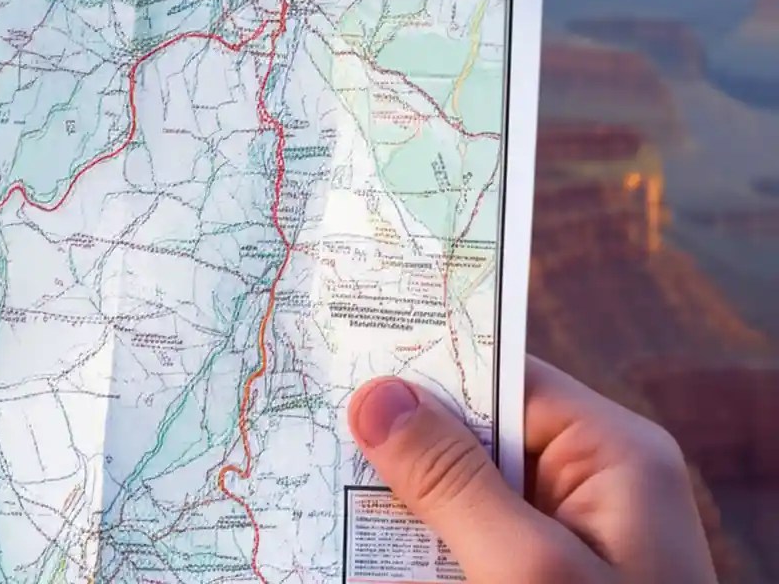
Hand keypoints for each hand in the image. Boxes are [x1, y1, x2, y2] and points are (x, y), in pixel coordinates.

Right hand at [347, 356, 716, 583]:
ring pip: (459, 491)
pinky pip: (466, 540)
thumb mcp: (525, 570)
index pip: (504, 379)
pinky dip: (418, 544)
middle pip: (474, 434)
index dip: (426, 371)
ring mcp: (563, 535)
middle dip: (399, 442)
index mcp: (610, 455)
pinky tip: (363, 544)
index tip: (341, 363)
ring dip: (397, 500)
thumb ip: (450, 481)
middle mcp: (589, 483)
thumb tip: (377, 397)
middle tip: (314, 433)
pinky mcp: (537, 577)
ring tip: (318, 486)